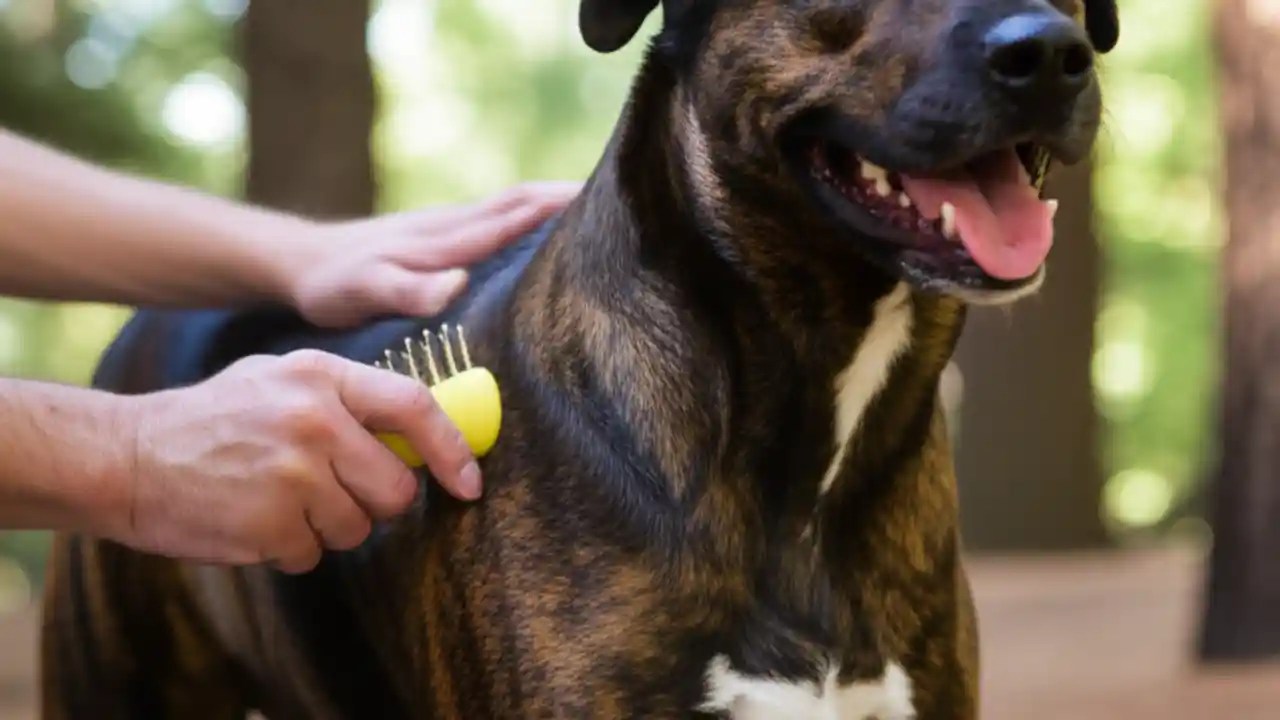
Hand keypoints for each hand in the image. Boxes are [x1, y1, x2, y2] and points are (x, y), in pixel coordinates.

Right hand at [112, 350, 477, 572]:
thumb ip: (347, 399)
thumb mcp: (281, 380)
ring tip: (278, 500)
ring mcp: (293, 473)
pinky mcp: (270, 522)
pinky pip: (313, 554)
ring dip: (326, 528)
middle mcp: (315, 420)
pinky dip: (289, 550)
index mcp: (322, 375)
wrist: (126, 454)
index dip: (453, 449)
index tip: (469, 483)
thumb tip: (420, 433)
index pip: (414, 406)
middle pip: (396, 487)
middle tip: (333, 495)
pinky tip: (254, 521)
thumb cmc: (213, 419)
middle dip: (375, 503)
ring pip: (358, 527)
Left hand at [287, 181, 579, 327]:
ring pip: (510, 206)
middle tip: (619, 200)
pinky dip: (526, 215)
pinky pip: (495, 218)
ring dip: (551, 202)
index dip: (556, 211)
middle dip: (567, 198)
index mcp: (445, 241)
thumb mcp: (364, 292)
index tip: (601, 206)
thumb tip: (460, 283)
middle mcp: (452, 226)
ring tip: (595, 208)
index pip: (511, 217)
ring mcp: (446, 227)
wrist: (300, 261)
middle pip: (520, 202)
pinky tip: (540, 228)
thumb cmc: (333, 285)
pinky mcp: (439, 234)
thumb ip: (408, 291)